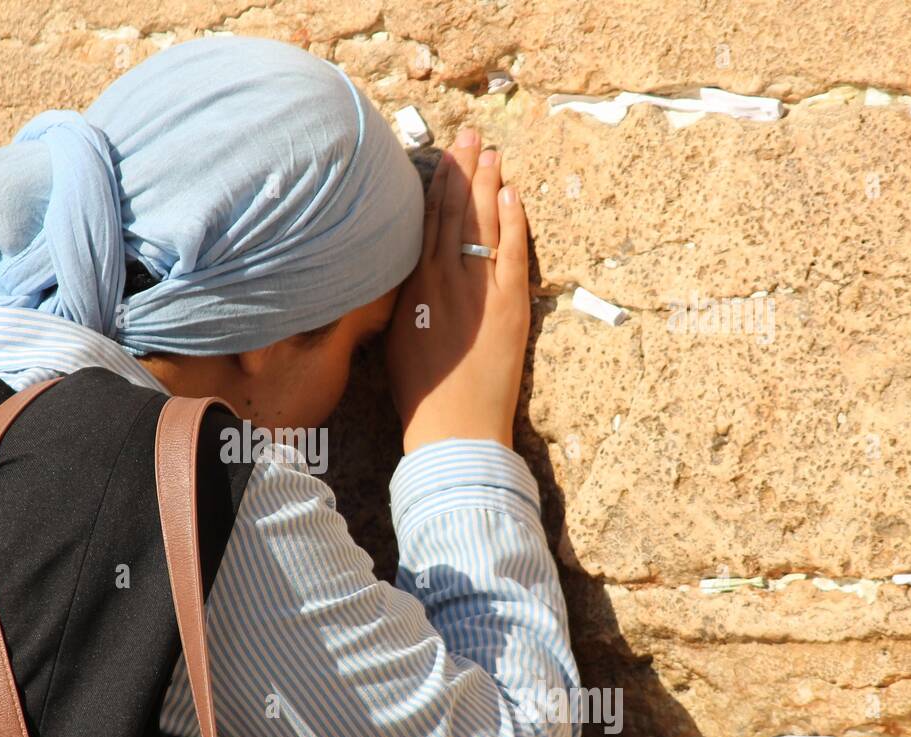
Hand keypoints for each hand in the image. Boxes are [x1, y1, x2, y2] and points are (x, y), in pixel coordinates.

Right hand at [386, 127, 530, 452]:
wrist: (452, 427)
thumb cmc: (422, 394)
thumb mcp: (397, 340)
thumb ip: (405, 301)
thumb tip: (407, 275)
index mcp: (413, 288)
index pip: (426, 223)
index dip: (438, 186)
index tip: (445, 157)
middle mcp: (443, 280)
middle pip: (454, 213)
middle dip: (463, 171)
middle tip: (471, 136)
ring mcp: (477, 290)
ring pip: (482, 224)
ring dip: (488, 185)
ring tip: (492, 152)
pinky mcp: (509, 306)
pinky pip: (512, 252)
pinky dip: (513, 221)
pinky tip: (513, 193)